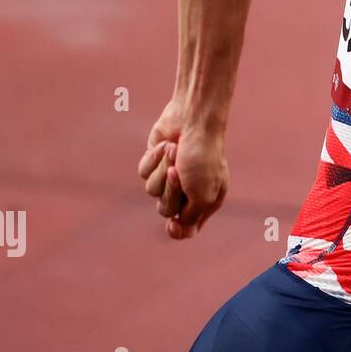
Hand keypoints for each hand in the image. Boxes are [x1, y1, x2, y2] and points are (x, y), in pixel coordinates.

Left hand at [137, 98, 227, 239]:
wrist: (193, 120)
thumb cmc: (203, 158)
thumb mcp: (203, 195)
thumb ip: (190, 218)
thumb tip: (178, 226)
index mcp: (206, 200)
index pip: (188, 227)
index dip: (178, 230)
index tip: (172, 224)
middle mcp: (189, 190)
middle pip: (166, 209)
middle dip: (169, 191)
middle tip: (178, 172)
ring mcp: (170, 176)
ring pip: (151, 190)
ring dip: (161, 170)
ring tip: (175, 151)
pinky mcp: (155, 161)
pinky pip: (143, 173)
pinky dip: (154, 159)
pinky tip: (167, 145)